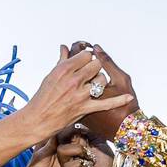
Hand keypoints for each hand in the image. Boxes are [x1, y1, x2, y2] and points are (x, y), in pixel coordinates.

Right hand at [20, 45, 134, 143]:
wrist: (37, 120)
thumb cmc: (42, 98)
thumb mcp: (50, 76)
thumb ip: (61, 60)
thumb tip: (64, 47)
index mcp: (64, 69)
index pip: (86, 55)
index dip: (87, 58)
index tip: (86, 62)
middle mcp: (74, 80)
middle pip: (96, 65)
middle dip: (95, 68)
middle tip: (90, 74)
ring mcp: (80, 94)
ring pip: (101, 80)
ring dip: (100, 81)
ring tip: (95, 85)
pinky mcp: (85, 108)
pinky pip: (105, 103)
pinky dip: (118, 101)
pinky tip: (128, 97)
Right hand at [57, 129, 114, 166]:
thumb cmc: (106, 158)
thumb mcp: (98, 139)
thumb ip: (87, 130)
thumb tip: (77, 120)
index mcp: (73, 143)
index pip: (64, 131)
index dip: (70, 127)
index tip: (80, 126)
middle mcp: (68, 153)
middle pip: (59, 138)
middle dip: (73, 136)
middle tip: (85, 140)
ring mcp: (67, 164)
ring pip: (61, 150)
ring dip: (76, 149)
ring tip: (87, 154)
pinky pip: (67, 165)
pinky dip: (79, 163)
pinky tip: (88, 166)